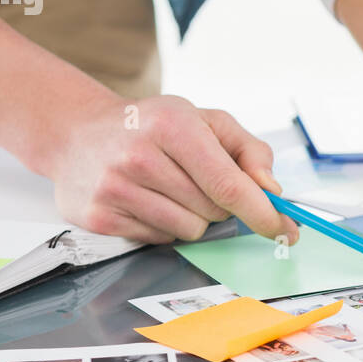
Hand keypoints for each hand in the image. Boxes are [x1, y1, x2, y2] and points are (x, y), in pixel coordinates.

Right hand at [44, 94, 299, 244]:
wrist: (77, 133)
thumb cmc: (154, 127)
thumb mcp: (205, 121)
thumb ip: (249, 151)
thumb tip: (271, 191)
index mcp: (173, 126)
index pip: (229, 184)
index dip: (262, 212)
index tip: (285, 229)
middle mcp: (140, 157)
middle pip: (213, 211)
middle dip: (219, 205)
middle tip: (196, 181)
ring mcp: (115, 189)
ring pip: (189, 230)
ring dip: (191, 218)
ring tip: (167, 188)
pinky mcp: (99, 217)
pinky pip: (159, 240)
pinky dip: (163, 226)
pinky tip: (145, 200)